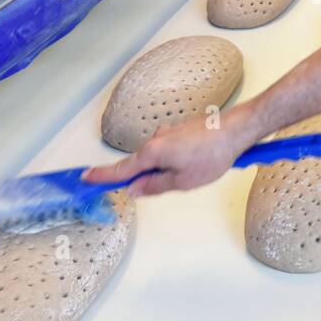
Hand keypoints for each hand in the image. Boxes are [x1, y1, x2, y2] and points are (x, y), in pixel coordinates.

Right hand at [82, 111, 253, 196]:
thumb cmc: (212, 156)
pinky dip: (176, 161)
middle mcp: (155, 138)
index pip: (121, 169)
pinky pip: (168, 151)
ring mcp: (168, 133)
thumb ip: (154, 186)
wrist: (236, 131)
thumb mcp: (182, 182)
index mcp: (151, 152)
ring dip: (167, 170)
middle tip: (171, 184)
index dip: (102, 176)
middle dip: (148, 178)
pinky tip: (198, 164)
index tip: (85, 179)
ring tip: (197, 173)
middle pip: (139, 164)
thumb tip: (134, 189)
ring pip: (157, 158)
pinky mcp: (180, 131)